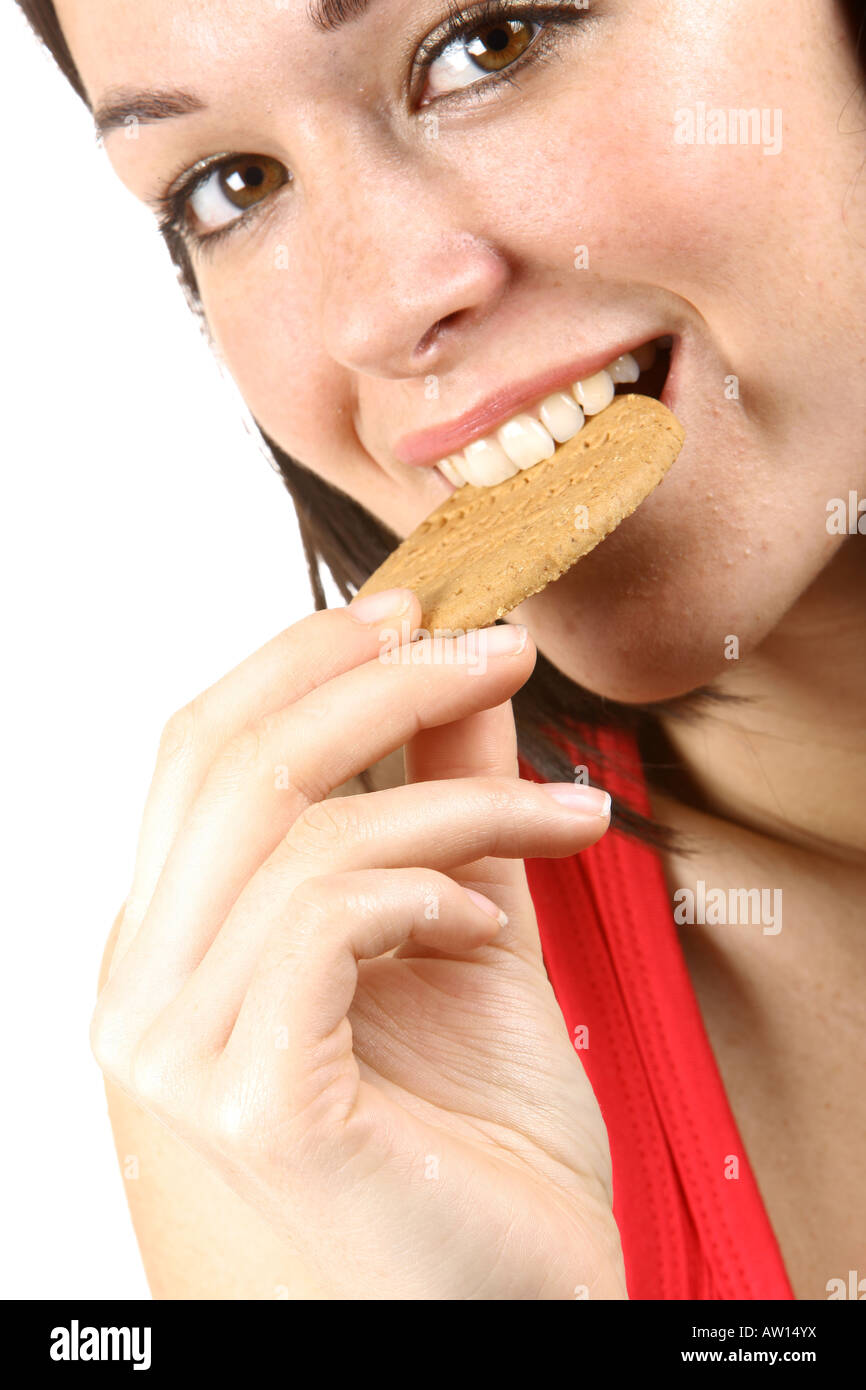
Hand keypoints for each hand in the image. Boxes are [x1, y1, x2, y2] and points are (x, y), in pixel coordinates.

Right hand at [91, 588, 625, 1299]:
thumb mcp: (459, 916)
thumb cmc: (479, 1124)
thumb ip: (442, 789)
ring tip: (557, 819)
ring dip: (457, 799)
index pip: (196, 748)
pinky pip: (328, 922)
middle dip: (379, 681)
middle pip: (231, 764)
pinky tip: (482, 926)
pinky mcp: (251, 1102)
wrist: (520, 1287)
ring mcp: (178, 1052)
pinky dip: (429, 892)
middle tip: (497, 653)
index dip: (301, 657)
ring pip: (299, 835)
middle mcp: (143, 989)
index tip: (416, 606)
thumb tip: (454, 659)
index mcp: (173, 937)